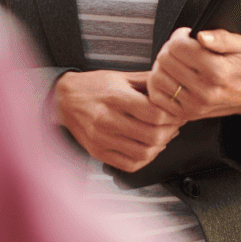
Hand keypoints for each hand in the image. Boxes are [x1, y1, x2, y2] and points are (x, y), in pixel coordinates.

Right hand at [53, 70, 185, 172]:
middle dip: (170, 131)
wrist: (63, 99)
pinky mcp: (98, 152)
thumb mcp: (121, 76)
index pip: (154, 114)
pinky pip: (129, 164)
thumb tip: (171, 86)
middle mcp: (107, 120)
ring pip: (143, 153)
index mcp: (115, 98)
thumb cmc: (93, 86)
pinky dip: (145, 159)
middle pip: (152, 136)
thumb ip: (147, 81)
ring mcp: (102, 139)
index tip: (177, 112)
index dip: (172, 116)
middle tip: (175, 125)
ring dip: (161, 146)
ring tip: (164, 136)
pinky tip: (149, 148)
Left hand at [147, 28, 240, 126]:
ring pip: (157, 78)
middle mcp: (204, 91)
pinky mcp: (186, 114)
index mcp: (217, 71)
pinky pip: (157, 97)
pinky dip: (159, 84)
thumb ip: (221, 37)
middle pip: (165, 60)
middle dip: (170, 49)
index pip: (178, 47)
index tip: (187, 36)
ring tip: (176, 62)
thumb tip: (201, 36)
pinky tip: (171, 77)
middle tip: (181, 48)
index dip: (179, 36)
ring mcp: (194, 105)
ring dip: (162, 66)